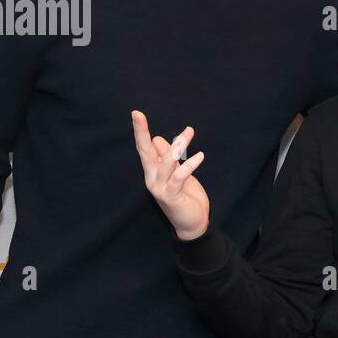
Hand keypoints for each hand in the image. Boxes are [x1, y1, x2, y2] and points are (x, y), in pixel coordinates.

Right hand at [132, 110, 208, 240]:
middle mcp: (152, 179)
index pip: (145, 149)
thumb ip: (169, 158)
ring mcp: (160, 188)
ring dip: (177, 146)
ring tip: (188, 132)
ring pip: (165, 162)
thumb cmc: (186, 197)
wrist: (192, 223)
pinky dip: (189, 165)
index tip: (137, 114)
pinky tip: (200, 155)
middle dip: (141, 133)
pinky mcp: (171, 196)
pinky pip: (179, 176)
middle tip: (137, 114)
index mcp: (153, 172)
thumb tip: (159, 139)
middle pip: (145, 152)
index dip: (141, 132)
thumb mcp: (178, 173)